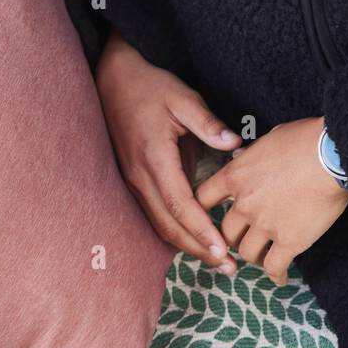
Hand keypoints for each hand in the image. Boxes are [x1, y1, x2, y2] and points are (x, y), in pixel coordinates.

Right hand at [95, 28, 241, 273]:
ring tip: (216, 261)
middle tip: (228, 268)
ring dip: (186, 245)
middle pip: (169, 225)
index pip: (180, 204)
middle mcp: (140, 175)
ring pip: (159, 224)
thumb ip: (208, 124)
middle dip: (198, 249)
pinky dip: (174, 232)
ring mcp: (133, 180)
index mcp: (154, 157)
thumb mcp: (182, 97)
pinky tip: (193, 241)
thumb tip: (235, 146)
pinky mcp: (133, 180)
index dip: (201, 231)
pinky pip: (153, 214)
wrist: (112, 80)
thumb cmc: (150, 87)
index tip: (223, 251)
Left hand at [194, 116, 347, 284]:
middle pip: (225, 232)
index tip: (209, 216)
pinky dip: (276, 275)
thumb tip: (241, 157)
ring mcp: (265, 225)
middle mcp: (245, 203)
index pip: (203, 199)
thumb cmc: (305, 139)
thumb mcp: (269, 138)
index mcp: (236, 176)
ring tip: (264, 255)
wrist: (332, 155)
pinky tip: (281, 277)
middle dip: (233, 237)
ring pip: (247, 252)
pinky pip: (275, 266)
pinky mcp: (290, 241)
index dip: (203, 210)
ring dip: (254, 255)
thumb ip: (251, 154)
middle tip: (245, 237)